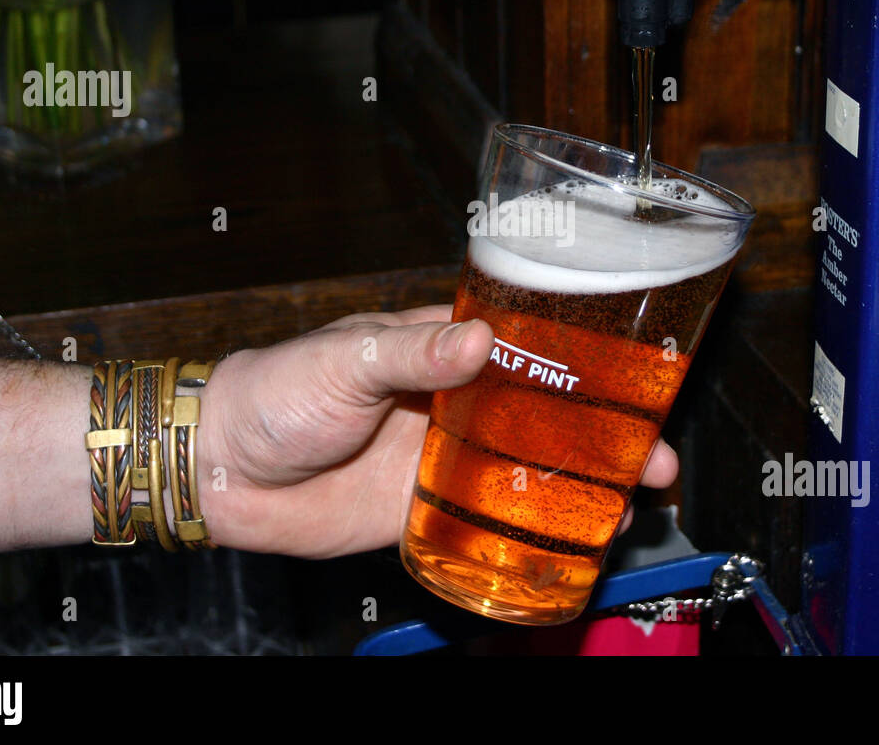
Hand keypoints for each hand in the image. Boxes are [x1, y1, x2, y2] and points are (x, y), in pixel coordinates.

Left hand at [197, 305, 679, 557]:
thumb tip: (477, 339)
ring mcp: (444, 456)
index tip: (638, 372)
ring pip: (528, 468)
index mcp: (441, 347)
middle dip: (604, 431)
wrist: (223, 468)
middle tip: (656, 454)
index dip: (585, 359)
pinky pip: (487, 519)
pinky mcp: (424, 508)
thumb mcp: (345, 357)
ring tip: (631, 500)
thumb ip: (411, 351)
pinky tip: (570, 539)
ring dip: (580, 483)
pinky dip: (529, 530)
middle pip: (545, 412)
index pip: (529, 345)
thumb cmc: (276, 389)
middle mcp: (454, 400)